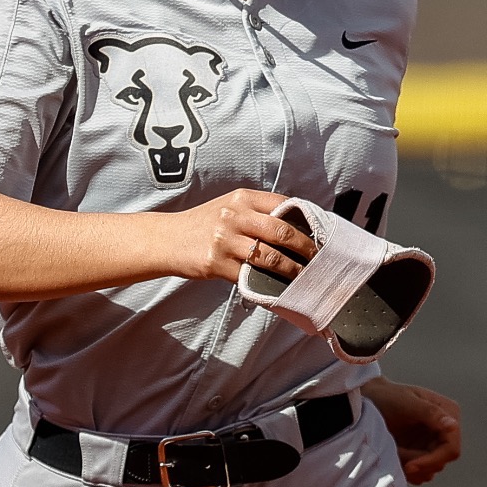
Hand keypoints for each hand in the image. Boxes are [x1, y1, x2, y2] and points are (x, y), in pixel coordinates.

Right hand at [162, 188, 317, 283]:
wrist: (167, 239)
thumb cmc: (204, 224)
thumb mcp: (229, 207)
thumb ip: (257, 212)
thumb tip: (296, 225)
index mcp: (242, 198)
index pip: (283, 204)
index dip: (305, 220)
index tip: (319, 233)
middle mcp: (234, 216)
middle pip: (282, 232)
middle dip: (305, 248)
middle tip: (318, 258)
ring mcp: (225, 241)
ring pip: (271, 258)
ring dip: (292, 270)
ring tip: (303, 276)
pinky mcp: (217, 264)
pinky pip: (250, 277)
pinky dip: (267, 284)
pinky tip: (278, 288)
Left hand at [361, 378, 461, 485]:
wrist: (368, 402)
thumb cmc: (387, 396)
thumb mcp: (406, 402)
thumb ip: (430, 413)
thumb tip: (453, 425)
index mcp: (449, 414)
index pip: (451, 449)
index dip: (432, 460)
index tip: (410, 466)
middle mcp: (445, 431)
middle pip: (440, 463)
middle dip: (416, 463)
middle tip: (394, 454)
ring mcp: (433, 444)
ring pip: (429, 471)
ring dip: (409, 467)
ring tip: (391, 452)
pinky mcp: (421, 454)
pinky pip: (419, 474)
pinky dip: (405, 471)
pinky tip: (393, 457)